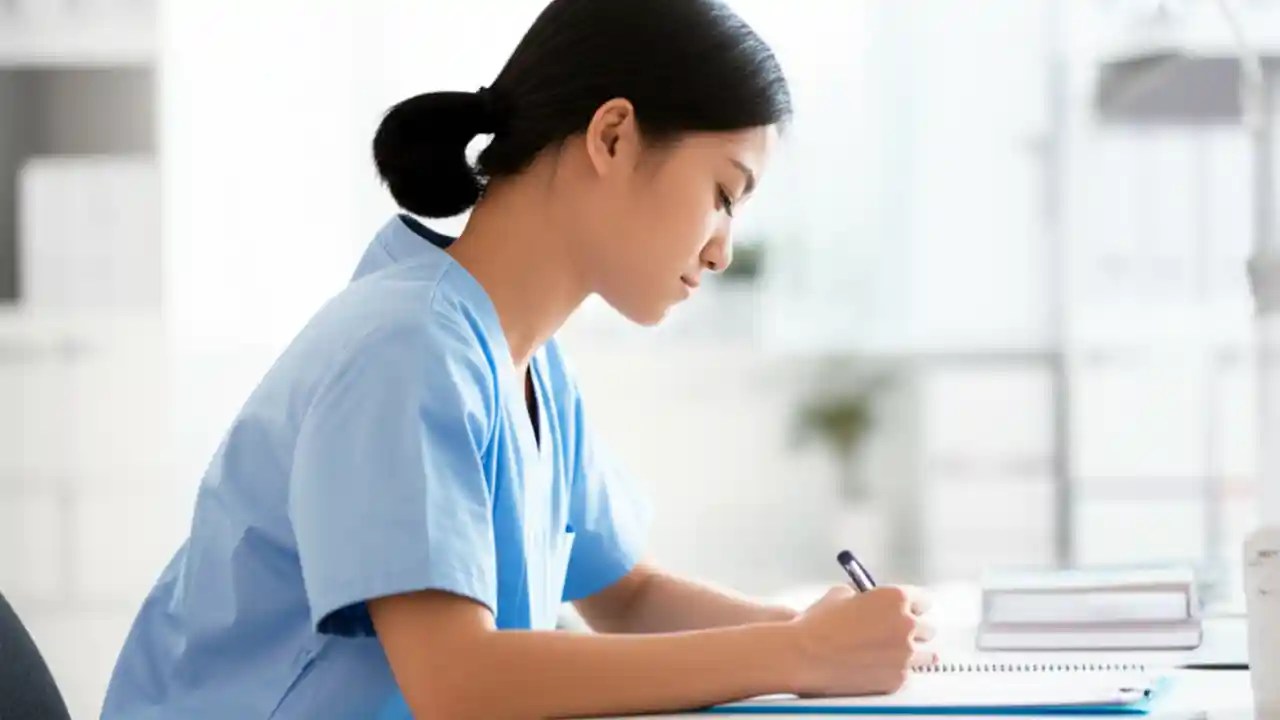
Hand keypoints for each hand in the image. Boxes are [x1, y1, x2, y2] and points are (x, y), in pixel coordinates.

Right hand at [786, 585, 937, 696]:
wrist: (804, 655)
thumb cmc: (819, 623)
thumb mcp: (842, 595)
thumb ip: (866, 597)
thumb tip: (873, 601)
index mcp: (896, 598)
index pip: (923, 600)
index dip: (913, 606)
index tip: (910, 611)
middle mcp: (907, 625)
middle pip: (927, 628)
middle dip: (914, 630)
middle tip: (900, 634)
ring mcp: (905, 655)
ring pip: (926, 655)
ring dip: (913, 653)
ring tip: (898, 654)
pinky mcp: (898, 679)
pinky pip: (907, 674)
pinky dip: (897, 672)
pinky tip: (881, 669)